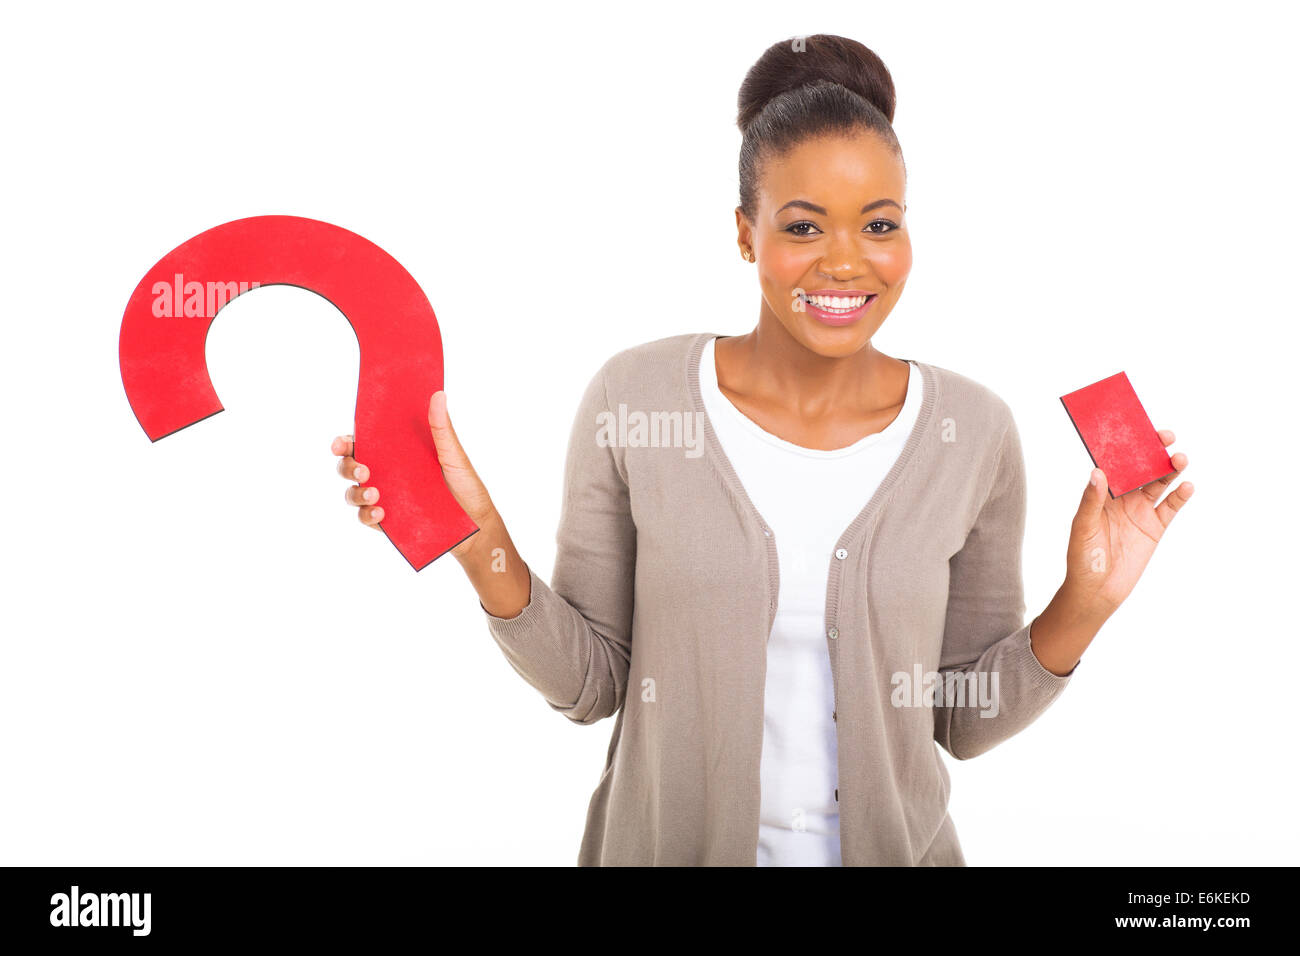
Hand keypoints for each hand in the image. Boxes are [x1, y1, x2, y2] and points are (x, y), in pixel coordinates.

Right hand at [330, 391, 496, 560]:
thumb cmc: (463, 480)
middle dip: (348, 467)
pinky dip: (368, 515)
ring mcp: (385, 496)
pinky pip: (367, 517)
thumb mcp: (453, 453)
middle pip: (350, 466)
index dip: (345, 441)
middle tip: (363, 471)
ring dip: (356, 493)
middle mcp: (385, 472)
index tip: (342, 443)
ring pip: (353, 493)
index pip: (362, 442)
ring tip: (374, 494)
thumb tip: (438, 394)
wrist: (475, 519)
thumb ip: (441, 427)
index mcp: (395, 450)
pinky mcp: (389, 519)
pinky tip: (381, 512)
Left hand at [1064, 428, 1192, 614]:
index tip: (1137, 430)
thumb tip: (1097, 472)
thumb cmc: (1082, 558)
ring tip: (1180, 459)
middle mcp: (1122, 498)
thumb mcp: (1083, 527)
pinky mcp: (1155, 527)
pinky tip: (1187, 486)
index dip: (1126, 445)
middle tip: (1165, 437)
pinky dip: (1180, 496)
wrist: (1097, 591)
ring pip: (1159, 483)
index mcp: (1102, 493)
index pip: (1116, 463)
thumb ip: (1092, 501)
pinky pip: (1171, 507)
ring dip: (1170, 469)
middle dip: (1153, 451)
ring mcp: (1140, 511)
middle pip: (1141, 468)